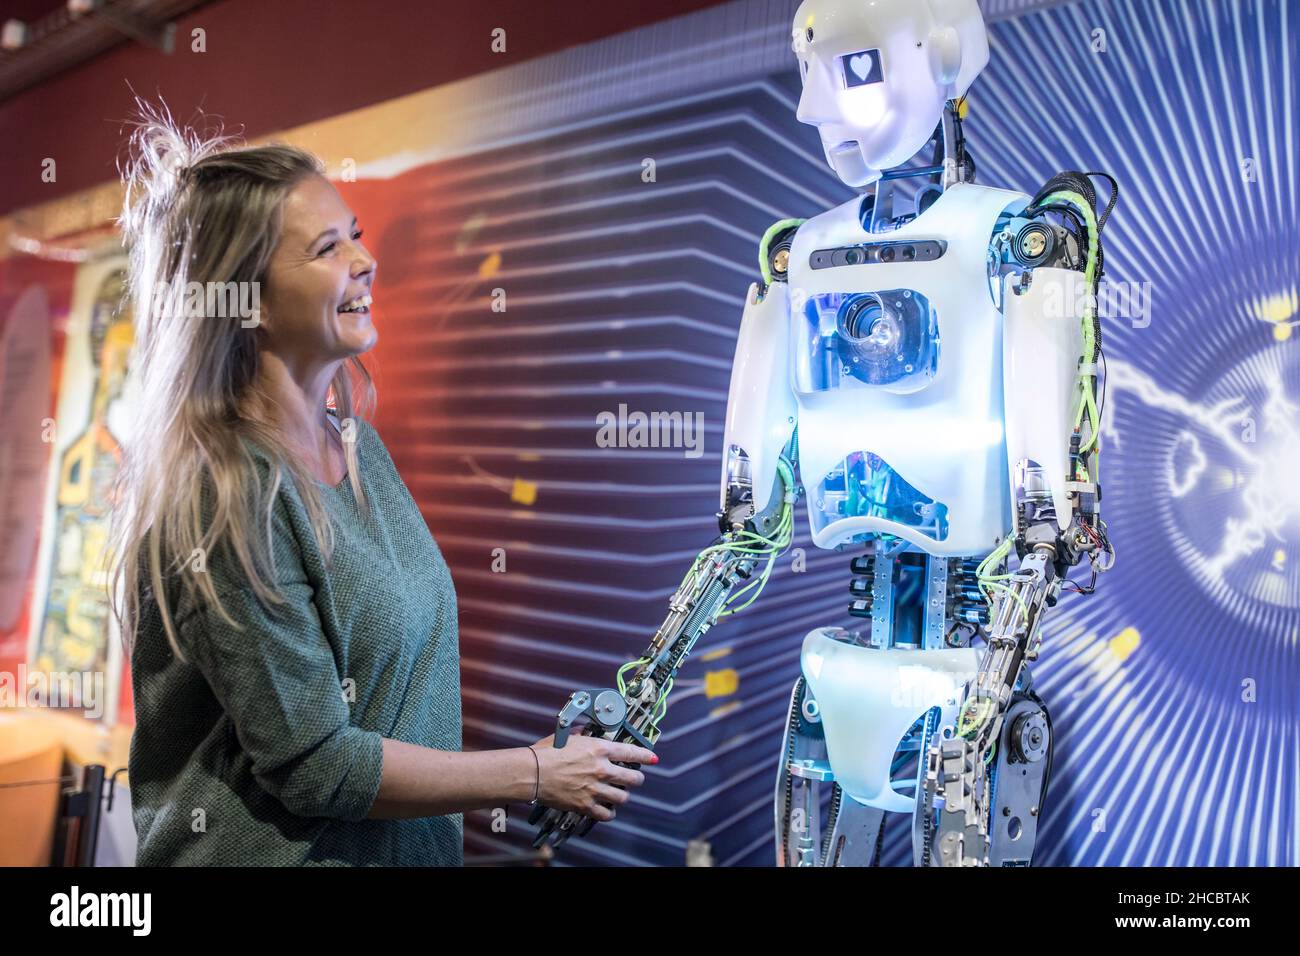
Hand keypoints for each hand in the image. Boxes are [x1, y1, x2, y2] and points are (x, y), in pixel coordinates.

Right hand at [528, 733, 656, 821]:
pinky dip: (609, 813)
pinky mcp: (585, 805)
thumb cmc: (546, 752)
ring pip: (623, 797)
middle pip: (633, 778)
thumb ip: (580, 734)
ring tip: (619, 794)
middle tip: (634, 779)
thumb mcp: (566, 736)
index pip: (631, 752)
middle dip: (637, 778)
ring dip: (623, 795)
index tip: (652, 758)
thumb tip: (583, 731)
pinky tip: (607, 809)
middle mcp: (601, 769)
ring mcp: (595, 789)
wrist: (532, 772)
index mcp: (599, 749)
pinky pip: (606, 814)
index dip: (645, 756)